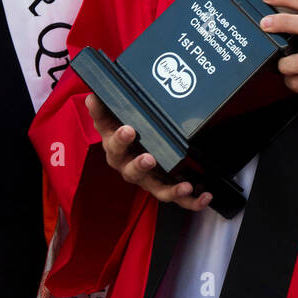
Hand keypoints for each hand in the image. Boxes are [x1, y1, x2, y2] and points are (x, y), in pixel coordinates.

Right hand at [83, 92, 210, 211]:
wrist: (131, 147)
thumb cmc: (122, 133)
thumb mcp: (111, 119)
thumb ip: (104, 109)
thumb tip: (93, 96)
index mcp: (116, 150)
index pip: (114, 145)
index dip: (120, 139)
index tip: (128, 129)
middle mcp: (130, 168)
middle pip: (133, 171)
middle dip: (141, 165)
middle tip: (149, 158)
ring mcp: (149, 180)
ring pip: (158, 189)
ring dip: (172, 190)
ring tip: (185, 187)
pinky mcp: (165, 187)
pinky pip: (178, 197)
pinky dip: (192, 200)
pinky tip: (205, 196)